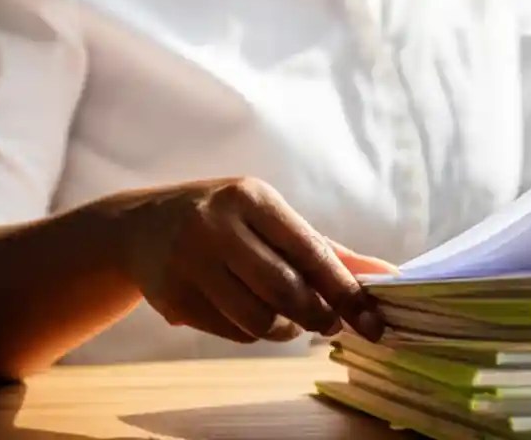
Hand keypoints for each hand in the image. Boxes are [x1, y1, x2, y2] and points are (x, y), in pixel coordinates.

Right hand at [116, 177, 396, 344]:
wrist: (141, 226)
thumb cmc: (227, 222)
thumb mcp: (272, 220)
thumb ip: (329, 250)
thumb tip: (389, 274)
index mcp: (252, 197)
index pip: (310, 250)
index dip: (346, 289)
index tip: (374, 319)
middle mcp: (217, 225)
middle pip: (285, 290)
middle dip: (320, 316)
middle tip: (332, 325)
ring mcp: (189, 262)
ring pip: (259, 319)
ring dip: (287, 329)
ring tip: (292, 320)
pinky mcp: (172, 297)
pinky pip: (233, 332)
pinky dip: (254, 333)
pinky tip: (252, 315)